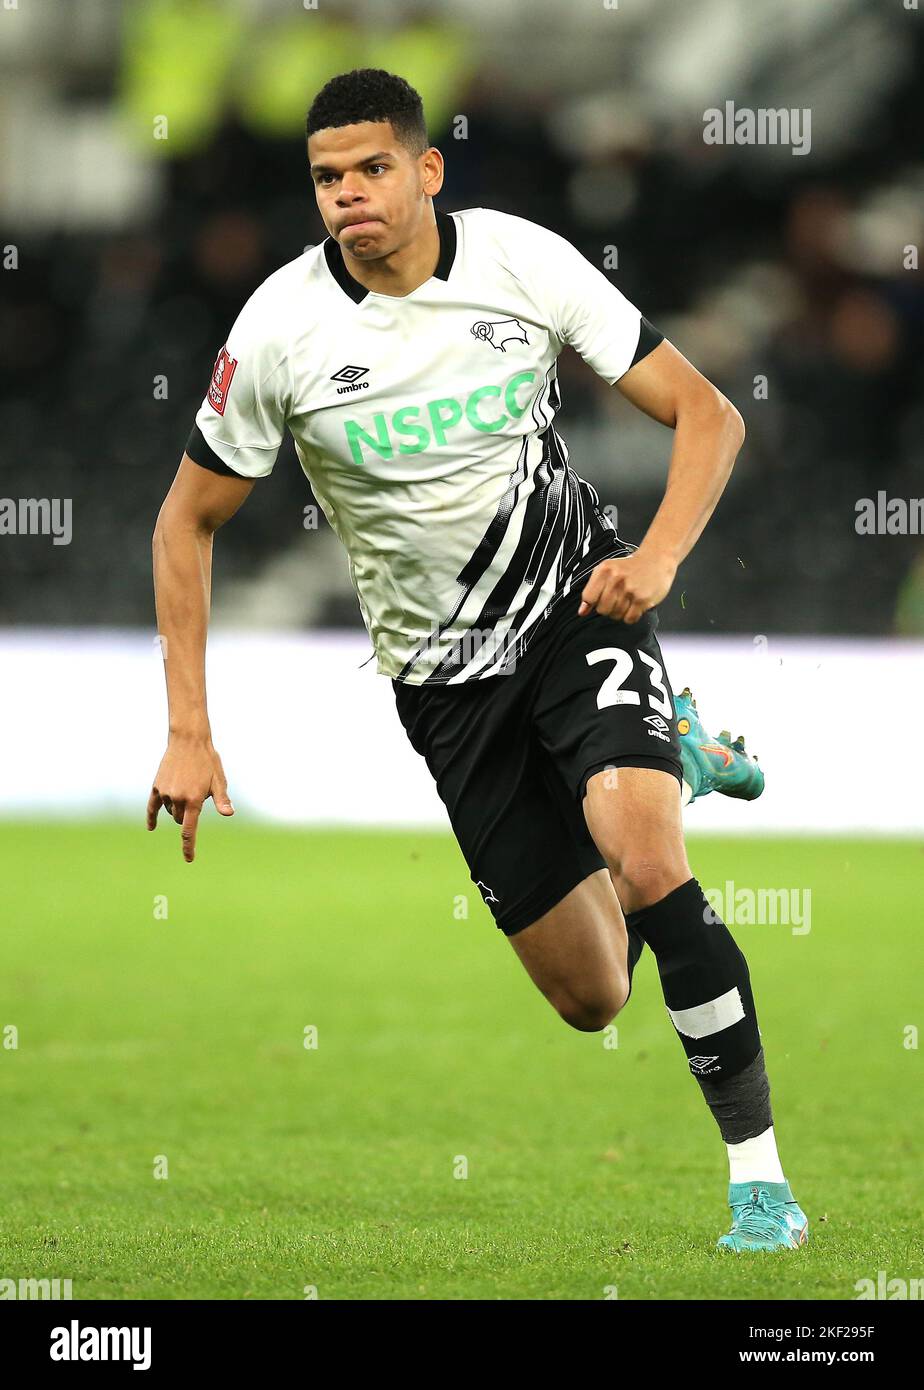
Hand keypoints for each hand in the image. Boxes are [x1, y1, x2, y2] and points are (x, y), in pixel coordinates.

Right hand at [146, 733, 233, 862]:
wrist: (188, 740)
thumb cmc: (208, 761)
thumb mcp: (219, 780)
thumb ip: (221, 799)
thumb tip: (229, 814)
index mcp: (194, 800)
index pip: (189, 831)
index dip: (189, 847)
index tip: (188, 859)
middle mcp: (177, 799)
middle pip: (180, 820)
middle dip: (187, 815)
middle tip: (197, 793)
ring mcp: (165, 793)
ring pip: (170, 811)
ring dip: (178, 808)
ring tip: (187, 785)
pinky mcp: (156, 786)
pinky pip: (152, 806)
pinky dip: (152, 817)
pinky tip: (152, 827)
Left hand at [578, 549, 676, 623]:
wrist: (656, 559)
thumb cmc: (629, 567)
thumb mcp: (606, 571)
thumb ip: (592, 590)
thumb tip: (582, 612)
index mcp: (604, 570)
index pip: (588, 597)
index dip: (592, 603)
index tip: (599, 601)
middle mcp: (616, 579)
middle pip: (602, 610)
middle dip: (608, 609)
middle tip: (617, 600)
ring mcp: (630, 590)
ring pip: (616, 616)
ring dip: (621, 612)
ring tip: (628, 600)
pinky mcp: (642, 599)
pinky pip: (629, 619)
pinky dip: (631, 616)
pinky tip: (635, 606)